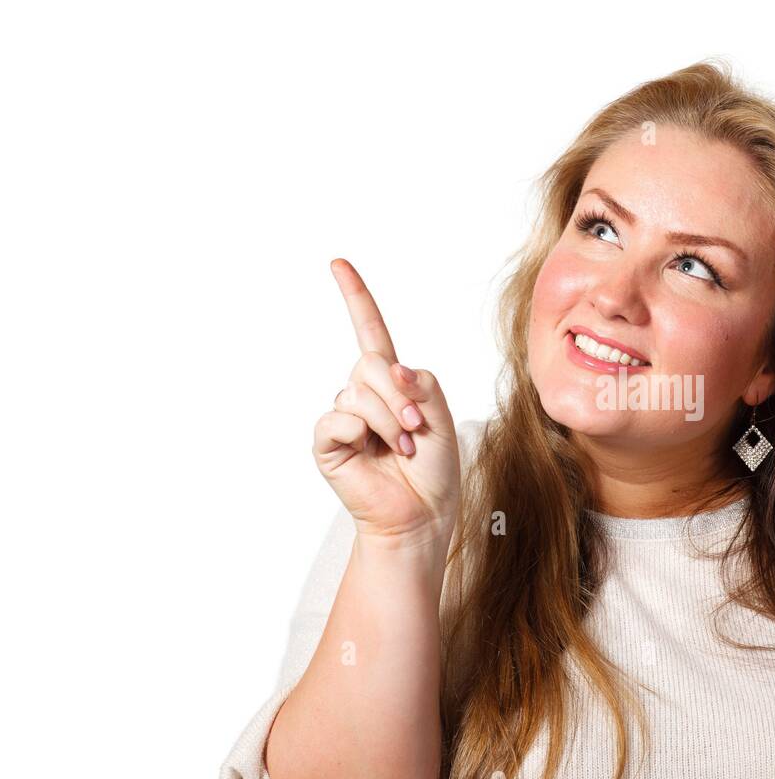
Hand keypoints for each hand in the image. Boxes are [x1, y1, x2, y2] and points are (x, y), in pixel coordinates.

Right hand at [312, 258, 459, 542]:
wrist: (423, 514)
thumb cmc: (434, 469)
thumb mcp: (441, 415)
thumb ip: (420, 382)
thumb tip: (389, 367)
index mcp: (391, 381)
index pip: (370, 331)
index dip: (356, 298)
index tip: (338, 264)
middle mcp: (362, 393)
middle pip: (371, 361)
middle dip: (400, 394)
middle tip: (417, 428)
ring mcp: (343, 416)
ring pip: (359, 391)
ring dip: (390, 420)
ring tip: (403, 449)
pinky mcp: (328, 442)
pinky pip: (340, 418)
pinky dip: (365, 432)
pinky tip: (376, 454)